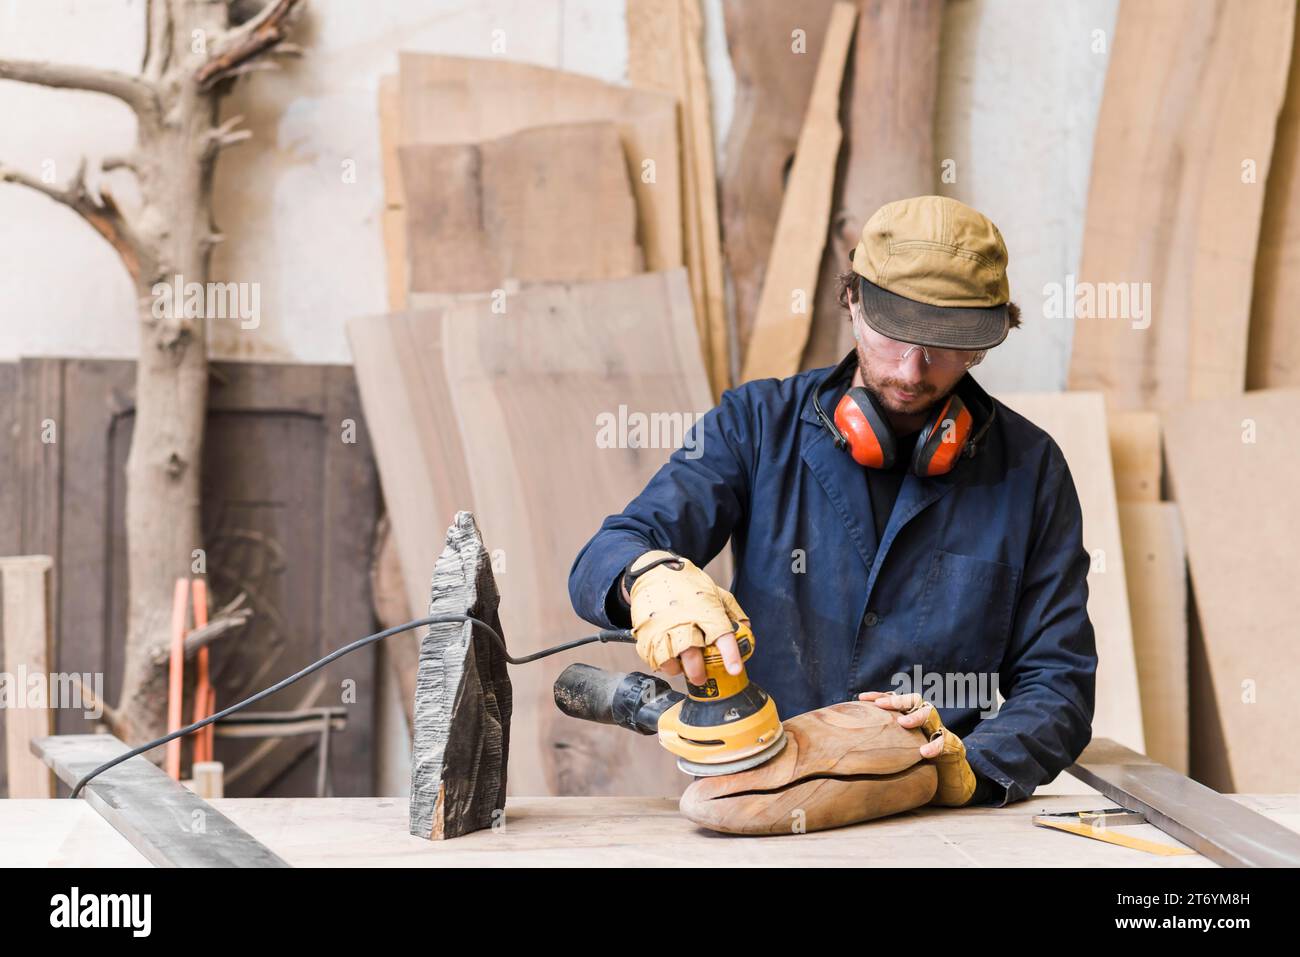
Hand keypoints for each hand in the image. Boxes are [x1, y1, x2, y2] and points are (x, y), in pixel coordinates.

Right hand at [626, 550, 745, 685]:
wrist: (654, 572)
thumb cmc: (687, 584)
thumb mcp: (715, 592)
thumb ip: (733, 612)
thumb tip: (747, 630)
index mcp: (705, 611)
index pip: (721, 635)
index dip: (729, 655)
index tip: (734, 670)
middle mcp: (684, 620)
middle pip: (691, 655)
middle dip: (697, 672)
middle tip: (701, 677)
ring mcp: (663, 628)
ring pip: (669, 660)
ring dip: (676, 669)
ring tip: (681, 667)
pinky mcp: (646, 633)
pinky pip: (652, 658)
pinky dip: (661, 663)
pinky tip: (667, 658)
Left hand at [859, 691, 977, 806]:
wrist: (949, 783)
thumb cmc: (917, 766)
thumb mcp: (897, 753)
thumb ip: (880, 747)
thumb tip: (847, 747)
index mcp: (911, 718)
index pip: (896, 700)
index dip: (879, 696)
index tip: (861, 697)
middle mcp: (926, 720)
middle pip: (913, 700)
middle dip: (897, 701)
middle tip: (881, 705)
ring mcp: (940, 731)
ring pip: (930, 714)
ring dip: (916, 716)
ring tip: (904, 723)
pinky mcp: (953, 746)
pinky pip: (945, 741)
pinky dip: (935, 745)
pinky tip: (925, 752)